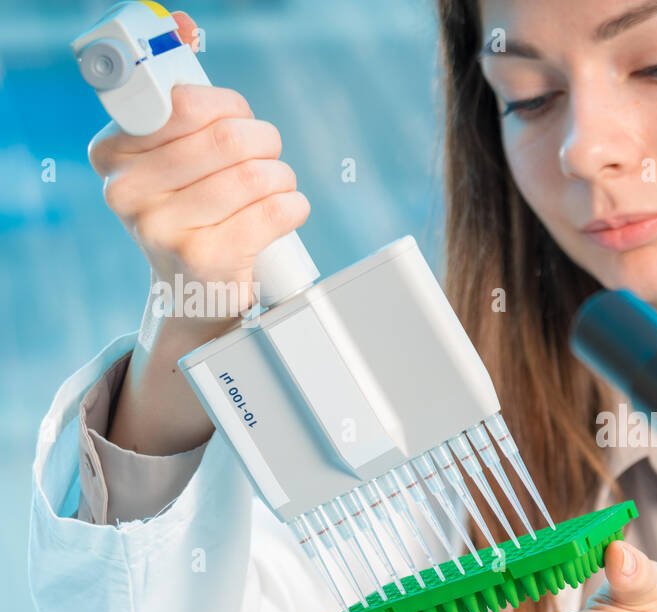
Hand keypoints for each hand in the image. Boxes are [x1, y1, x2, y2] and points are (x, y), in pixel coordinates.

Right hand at [87, 11, 309, 454]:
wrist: (195, 291)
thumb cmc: (191, 210)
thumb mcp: (172, 154)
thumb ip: (175, 96)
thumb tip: (181, 26)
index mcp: (113, 154)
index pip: (182, 104)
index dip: (224, 106)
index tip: (233, 118)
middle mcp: (129, 193)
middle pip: (228, 139)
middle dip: (263, 142)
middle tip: (266, 156)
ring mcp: (164, 231)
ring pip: (256, 175)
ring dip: (282, 176)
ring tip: (275, 187)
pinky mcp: (208, 261)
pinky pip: (275, 211)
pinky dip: (294, 206)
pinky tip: (284, 211)